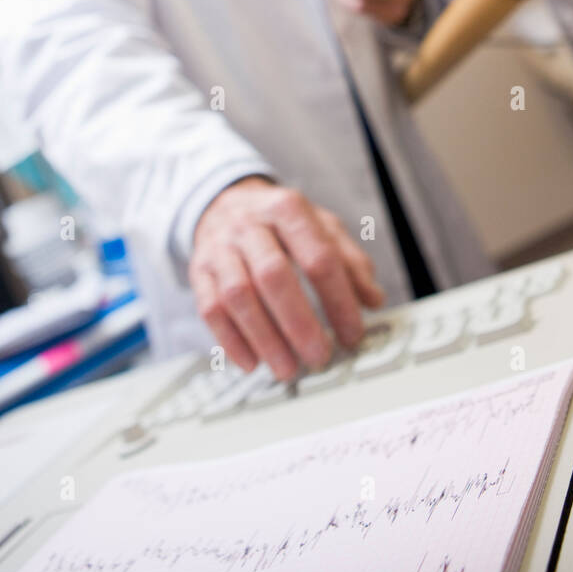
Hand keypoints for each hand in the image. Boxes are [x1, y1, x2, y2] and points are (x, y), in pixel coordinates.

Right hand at [189, 176, 384, 379]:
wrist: (226, 203)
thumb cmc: (281, 223)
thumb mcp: (322, 227)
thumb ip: (350, 261)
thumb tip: (373, 299)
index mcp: (289, 210)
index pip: (319, 258)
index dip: (339, 300)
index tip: (352, 333)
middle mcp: (250, 225)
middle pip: (273, 275)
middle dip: (299, 323)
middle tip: (319, 356)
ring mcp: (221, 248)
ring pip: (238, 295)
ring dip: (264, 338)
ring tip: (287, 368)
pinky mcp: (199, 271)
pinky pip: (210, 308)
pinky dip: (231, 341)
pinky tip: (252, 362)